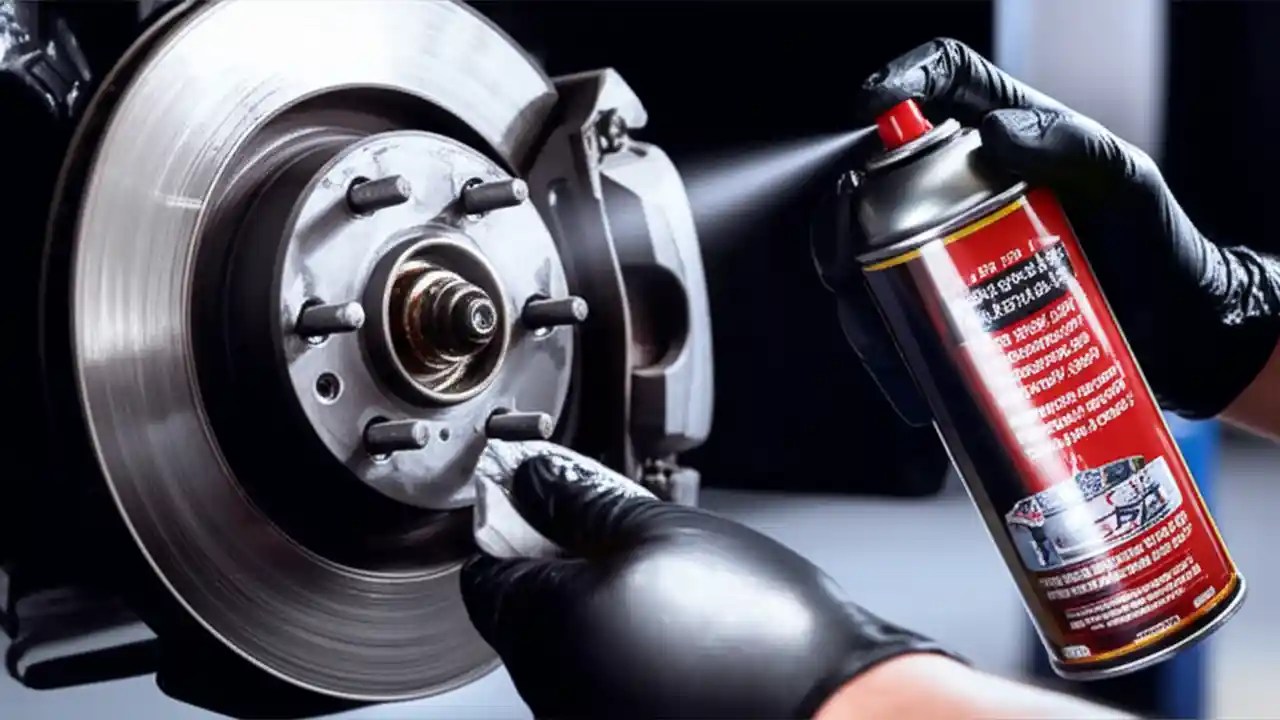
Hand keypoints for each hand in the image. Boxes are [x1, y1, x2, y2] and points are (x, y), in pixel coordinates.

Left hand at [461, 444, 953, 717]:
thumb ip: (577, 500)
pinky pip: (602, 678)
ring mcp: (588, 716)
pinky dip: (625, 643)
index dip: (514, 521)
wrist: (834, 713)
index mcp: (545, 629)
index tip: (548, 495)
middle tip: (622, 527)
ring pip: (566, 645)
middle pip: (524, 609)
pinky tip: (682, 624)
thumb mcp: (661, 528)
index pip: (483, 571)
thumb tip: (530, 477)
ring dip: (596, 599)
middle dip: (561, 558)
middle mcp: (552, 689)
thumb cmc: (757, 629)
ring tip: (667, 577)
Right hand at [814, 38, 1279, 419]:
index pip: (943, 82)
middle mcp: (964, 189)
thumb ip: (1072, 145)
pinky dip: (891, 358)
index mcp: (1005, 138)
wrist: (1177, 337)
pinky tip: (913, 387)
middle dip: (843, 225)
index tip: (873, 108)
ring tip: (889, 346)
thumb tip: (991, 133)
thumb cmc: (1157, 249)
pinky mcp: (950, 311)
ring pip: (870, 265)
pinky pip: (898, 327)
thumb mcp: (1128, 185)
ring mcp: (950, 252)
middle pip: (874, 185)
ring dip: (859, 307)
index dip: (899, 82)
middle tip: (849, 264)